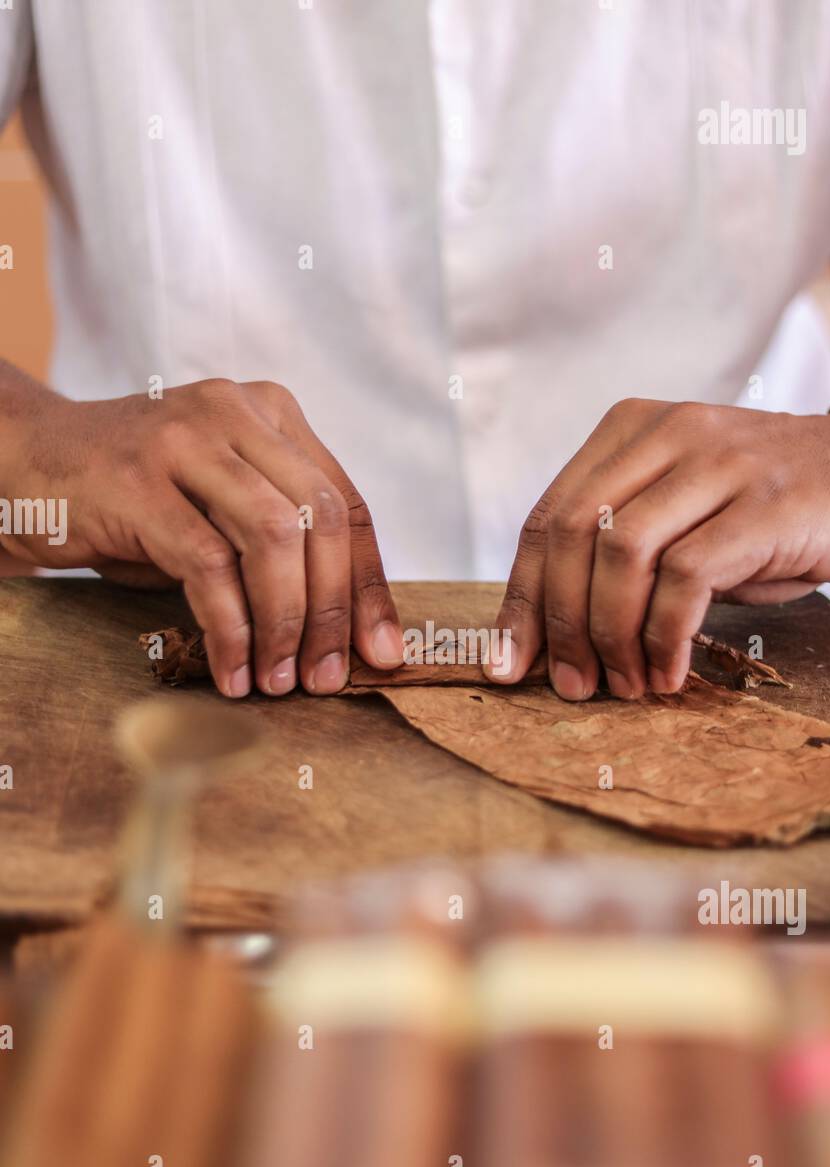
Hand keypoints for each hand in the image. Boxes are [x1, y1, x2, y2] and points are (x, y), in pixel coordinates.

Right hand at [1, 377, 402, 696]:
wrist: (26, 463)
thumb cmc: (134, 499)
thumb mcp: (220, 505)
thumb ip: (281, 542)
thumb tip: (350, 630)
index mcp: (271, 413)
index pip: (346, 503)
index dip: (369, 584)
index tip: (384, 650)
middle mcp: (235, 412)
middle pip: (320, 519)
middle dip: (332, 611)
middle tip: (328, 678)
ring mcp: (184, 438)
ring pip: (271, 538)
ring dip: (284, 623)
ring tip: (277, 681)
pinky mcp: (136, 480)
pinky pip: (208, 564)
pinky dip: (229, 628)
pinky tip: (231, 671)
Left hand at [489, 398, 829, 698]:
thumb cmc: (774, 510)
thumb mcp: (686, 514)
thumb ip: (623, 551)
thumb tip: (552, 636)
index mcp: (632, 429)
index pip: (548, 518)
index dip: (521, 598)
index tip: (506, 664)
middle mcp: (669, 432)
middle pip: (573, 533)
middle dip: (558, 624)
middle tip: (570, 686)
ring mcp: (720, 461)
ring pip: (622, 553)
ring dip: (611, 635)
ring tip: (625, 686)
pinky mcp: (766, 503)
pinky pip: (687, 577)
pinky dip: (666, 636)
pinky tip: (668, 672)